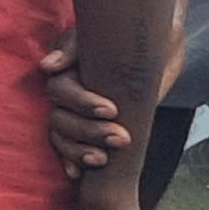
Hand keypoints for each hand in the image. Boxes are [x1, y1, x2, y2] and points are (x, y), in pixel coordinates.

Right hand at [39, 39, 131, 177]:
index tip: (111, 110)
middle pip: (60, 118)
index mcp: (67, 69)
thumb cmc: (134, 37)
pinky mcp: (89, 129)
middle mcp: (67, 93)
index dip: (82, 103)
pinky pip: (66, 148)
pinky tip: (76, 174)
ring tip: (103, 159)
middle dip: (89, 132)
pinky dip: (69, 161)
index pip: (60, 91)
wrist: (160, 46)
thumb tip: (48, 67)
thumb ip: (74, 48)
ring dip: (79, 150)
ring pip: (61, 136)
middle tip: (121, 138)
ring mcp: (76, 112)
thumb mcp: (108, 35)